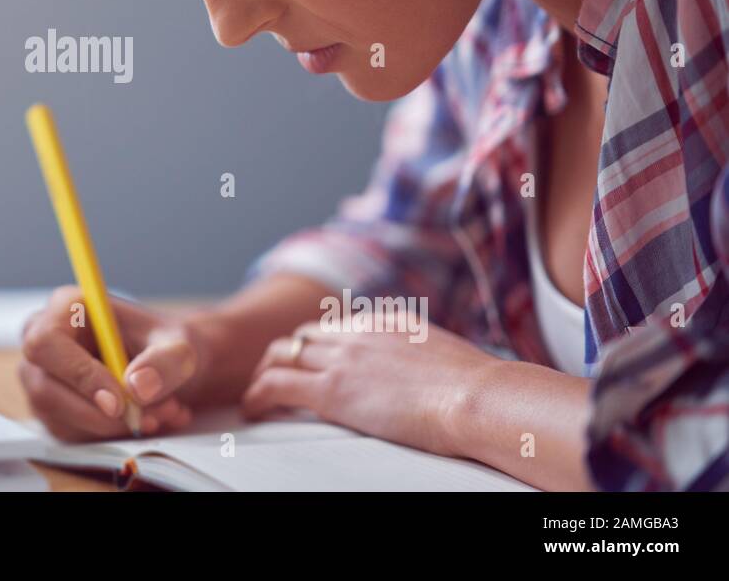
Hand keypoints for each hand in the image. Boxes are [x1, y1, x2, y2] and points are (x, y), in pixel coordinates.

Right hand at [18, 286, 207, 440]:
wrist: (169, 365)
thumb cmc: (166, 344)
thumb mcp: (180, 345)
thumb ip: (164, 361)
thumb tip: (137, 387)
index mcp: (68, 308)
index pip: (46, 342)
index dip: (78, 375)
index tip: (118, 403)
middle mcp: (45, 341)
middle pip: (44, 388)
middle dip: (101, 414)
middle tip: (150, 418)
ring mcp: (42, 377)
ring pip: (58, 416)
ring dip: (111, 428)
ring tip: (160, 415)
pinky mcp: (52, 409)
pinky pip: (68, 434)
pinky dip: (109, 436)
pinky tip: (144, 421)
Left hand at [241, 318, 495, 456]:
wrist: (478, 397)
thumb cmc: (477, 389)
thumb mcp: (445, 356)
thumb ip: (422, 356)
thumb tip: (430, 372)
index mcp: (385, 321)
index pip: (335, 326)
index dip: (316, 345)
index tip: (308, 360)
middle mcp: (357, 333)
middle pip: (302, 337)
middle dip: (285, 355)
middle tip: (274, 376)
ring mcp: (342, 359)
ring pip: (282, 355)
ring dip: (264, 373)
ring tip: (256, 394)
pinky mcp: (332, 389)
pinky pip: (277, 385)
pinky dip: (257, 396)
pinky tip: (252, 409)